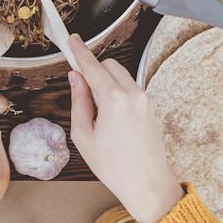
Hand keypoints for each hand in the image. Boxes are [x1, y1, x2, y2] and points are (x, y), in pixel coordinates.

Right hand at [64, 37, 181, 222]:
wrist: (147, 184)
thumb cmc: (114, 166)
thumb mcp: (83, 135)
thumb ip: (79, 101)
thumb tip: (76, 78)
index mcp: (113, 99)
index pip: (92, 66)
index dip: (79, 51)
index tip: (72, 39)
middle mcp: (133, 93)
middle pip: (109, 65)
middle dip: (94, 70)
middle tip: (80, 89)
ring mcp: (145, 99)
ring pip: (121, 75)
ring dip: (106, 82)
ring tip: (97, 112)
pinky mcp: (150, 107)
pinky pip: (130, 89)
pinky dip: (117, 92)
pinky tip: (111, 117)